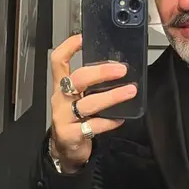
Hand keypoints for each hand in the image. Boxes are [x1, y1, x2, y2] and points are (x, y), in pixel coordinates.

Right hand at [50, 34, 136, 172]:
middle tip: (121, 70)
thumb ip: (90, 86)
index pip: (58, 61)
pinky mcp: (71, 134)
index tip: (84, 38)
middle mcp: (60, 99)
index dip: (69, 47)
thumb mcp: (77, 99)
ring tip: (130, 91)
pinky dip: (109, 122)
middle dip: (100, 72)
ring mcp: (64, 117)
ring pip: (88, 103)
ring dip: (112, 96)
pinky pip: (93, 126)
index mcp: (61, 86)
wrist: (65, 150)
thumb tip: (117, 69)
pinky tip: (120, 119)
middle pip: (77, 79)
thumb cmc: (75, 120)